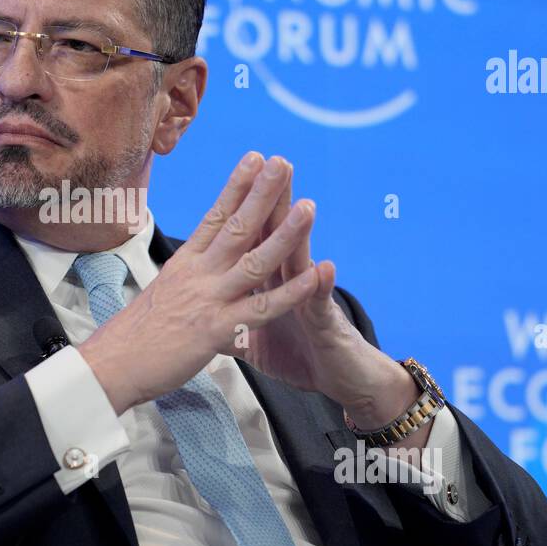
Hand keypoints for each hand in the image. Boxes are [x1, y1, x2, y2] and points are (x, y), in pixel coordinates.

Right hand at [77, 152, 319, 413]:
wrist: (111, 364)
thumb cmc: (133, 335)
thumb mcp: (161, 293)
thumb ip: (185, 278)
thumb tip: (194, 266)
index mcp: (184, 263)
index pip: (215, 216)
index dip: (236, 186)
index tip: (255, 159)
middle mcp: (198, 274)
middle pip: (236, 226)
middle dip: (261, 193)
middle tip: (283, 162)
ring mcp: (209, 299)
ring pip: (255, 261)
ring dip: (284, 233)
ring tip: (308, 207)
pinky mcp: (217, 329)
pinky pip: (262, 308)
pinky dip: (290, 292)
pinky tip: (313, 276)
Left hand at [235, 160, 418, 429]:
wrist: (344, 381)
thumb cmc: (301, 355)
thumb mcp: (255, 337)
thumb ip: (231, 317)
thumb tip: (202, 310)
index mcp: (266, 283)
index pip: (250, 240)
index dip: (239, 210)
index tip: (228, 179)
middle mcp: (289, 283)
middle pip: (274, 237)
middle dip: (269, 203)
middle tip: (269, 164)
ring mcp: (309, 301)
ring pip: (301, 263)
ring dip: (300, 235)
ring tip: (304, 205)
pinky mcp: (327, 326)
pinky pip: (321, 307)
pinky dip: (321, 289)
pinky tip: (325, 269)